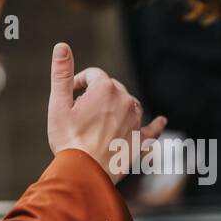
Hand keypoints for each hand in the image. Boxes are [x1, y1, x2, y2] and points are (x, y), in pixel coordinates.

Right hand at [47, 42, 164, 183]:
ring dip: (118, 106)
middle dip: (96, 95)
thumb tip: (62, 46)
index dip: (79, 82)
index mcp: (105, 88)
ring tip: (103, 118)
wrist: (84, 173)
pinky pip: (152, 129)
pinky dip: (155, 124)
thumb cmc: (69, 140)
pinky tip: (162, 121)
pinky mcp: (140, 140)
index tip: (69, 95)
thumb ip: (61, 74)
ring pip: (129, 104)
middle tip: (80, 112)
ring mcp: (135, 121)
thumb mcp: (58, 105)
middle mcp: (125, 100)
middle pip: (111, 88)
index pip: (93, 74)